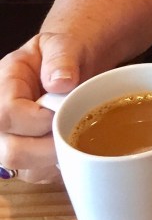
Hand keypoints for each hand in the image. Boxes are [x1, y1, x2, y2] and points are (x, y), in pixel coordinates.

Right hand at [0, 33, 83, 183]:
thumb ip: (62, 58)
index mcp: (4, 84)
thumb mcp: (65, 44)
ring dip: (55, 158)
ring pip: (23, 168)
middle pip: (9, 151)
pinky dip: (60, 166)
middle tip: (75, 130)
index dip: (37, 120)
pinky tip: (74, 147)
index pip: (6, 115)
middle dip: (48, 146)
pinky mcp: (26, 158)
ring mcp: (10, 140)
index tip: (63, 111)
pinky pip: (38, 175)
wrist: (72, 66)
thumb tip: (61, 83)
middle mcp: (0, 118)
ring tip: (76, 135)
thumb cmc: (66, 54)